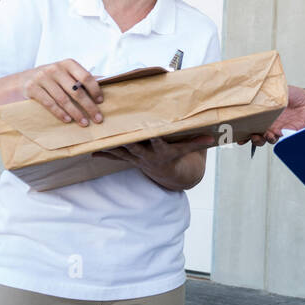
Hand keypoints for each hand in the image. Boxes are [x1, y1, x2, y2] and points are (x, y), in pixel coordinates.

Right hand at [22, 59, 104, 127]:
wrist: (23, 80)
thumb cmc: (52, 78)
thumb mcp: (66, 74)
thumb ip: (82, 78)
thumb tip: (106, 82)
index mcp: (68, 64)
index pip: (85, 77)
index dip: (95, 90)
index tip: (101, 102)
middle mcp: (55, 69)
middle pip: (76, 91)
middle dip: (89, 107)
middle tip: (98, 119)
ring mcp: (42, 77)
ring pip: (63, 99)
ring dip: (76, 113)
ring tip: (84, 122)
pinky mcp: (32, 88)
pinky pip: (49, 103)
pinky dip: (60, 113)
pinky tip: (67, 120)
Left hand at [93, 134, 214, 188]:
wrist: (171, 176)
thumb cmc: (180, 157)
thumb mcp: (190, 150)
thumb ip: (198, 142)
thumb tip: (213, 136)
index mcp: (162, 151)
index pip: (157, 141)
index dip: (154, 135)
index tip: (150, 128)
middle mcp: (148, 155)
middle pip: (135, 145)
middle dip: (126, 138)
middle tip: (116, 128)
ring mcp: (138, 158)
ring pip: (122, 150)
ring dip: (111, 145)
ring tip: (98, 138)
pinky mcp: (131, 159)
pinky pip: (116, 157)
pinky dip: (105, 154)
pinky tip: (92, 152)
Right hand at [244, 85, 304, 146]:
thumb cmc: (295, 96)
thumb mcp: (276, 90)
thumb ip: (264, 91)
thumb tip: (252, 85)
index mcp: (264, 112)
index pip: (249, 121)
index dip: (241, 127)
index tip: (234, 130)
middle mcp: (268, 123)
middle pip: (253, 133)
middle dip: (247, 137)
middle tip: (244, 137)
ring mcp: (276, 130)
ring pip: (263, 139)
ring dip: (259, 140)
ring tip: (258, 136)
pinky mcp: (285, 134)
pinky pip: (276, 140)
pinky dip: (272, 139)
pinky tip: (272, 135)